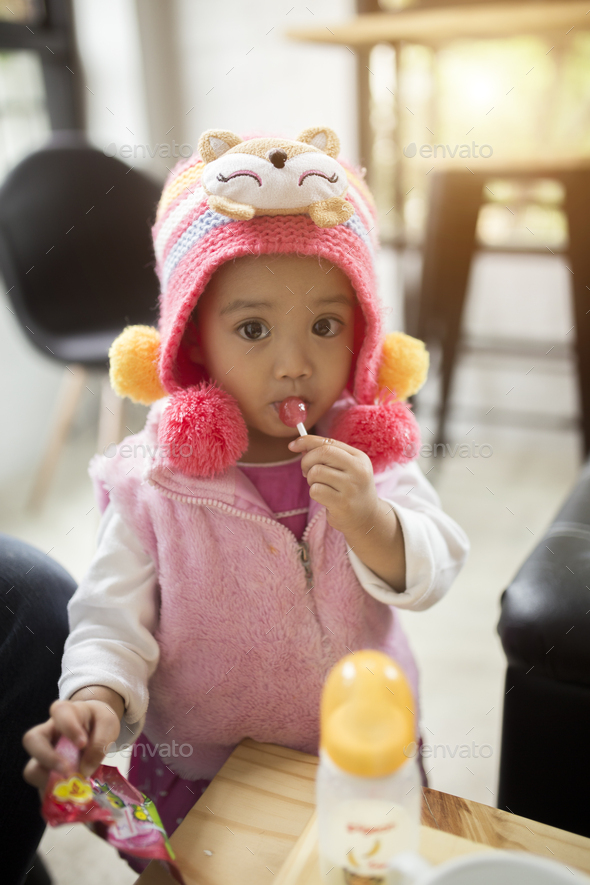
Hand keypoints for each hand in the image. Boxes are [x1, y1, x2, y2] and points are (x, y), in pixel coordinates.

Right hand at [22, 693, 122, 801]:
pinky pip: (42, 787)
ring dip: (49, 782)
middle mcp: (48, 732)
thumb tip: (84, 770)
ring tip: (70, 787)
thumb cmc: (99, 721)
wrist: (96, 728)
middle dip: (48, 758)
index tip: (82, 743)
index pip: (59, 713)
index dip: (68, 728)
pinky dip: (54, 796)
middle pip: (32, 740)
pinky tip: (69, 798)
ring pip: (32, 769)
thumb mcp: (108, 724)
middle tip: (68, 770)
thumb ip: (100, 743)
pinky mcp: (48, 774)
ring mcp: (45, 754)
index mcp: (65, 712)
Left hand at [289, 434, 405, 590]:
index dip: (307, 441)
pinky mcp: (343, 503)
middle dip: (307, 460)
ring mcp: (351, 487)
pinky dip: (314, 492)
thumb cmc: (349, 490)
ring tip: (320, 486)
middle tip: (306, 471)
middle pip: (322, 453)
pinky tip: (324, 497)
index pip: (329, 442)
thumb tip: (299, 444)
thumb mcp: (346, 468)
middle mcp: (358, 470)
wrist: (366, 518)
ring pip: (316, 472)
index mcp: (359, 457)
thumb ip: (327, 455)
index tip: (293, 445)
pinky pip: (315, 490)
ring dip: (311, 479)